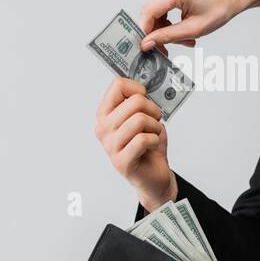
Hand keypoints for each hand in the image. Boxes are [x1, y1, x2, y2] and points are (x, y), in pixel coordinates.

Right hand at [95, 77, 176, 210]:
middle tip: (154, 121)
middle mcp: (104, 129)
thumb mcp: (142, 117)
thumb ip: (138, 102)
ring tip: (153, 134)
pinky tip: (151, 145)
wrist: (154, 175)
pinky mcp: (121, 161)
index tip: (144, 97)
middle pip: (134, 102)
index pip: (118, 85)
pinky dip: (154, 139)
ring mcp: (110, 146)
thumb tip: (141, 88)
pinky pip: (143, 139)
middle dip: (153, 109)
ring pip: (140, 120)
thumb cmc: (148, 146)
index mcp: (105, 114)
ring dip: (155, 126)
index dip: (137, 88)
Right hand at [137, 0, 244, 55]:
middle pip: (150, 13)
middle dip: (157, 33)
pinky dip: (167, 21)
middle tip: (168, 48)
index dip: (145, 31)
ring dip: (164, 28)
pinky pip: (160, 7)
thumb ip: (168, 36)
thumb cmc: (219, 9)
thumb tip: (147, 43)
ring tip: (182, 38)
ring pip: (155, 12)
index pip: (149, 12)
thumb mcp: (194, 29)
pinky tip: (179, 28)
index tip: (147, 46)